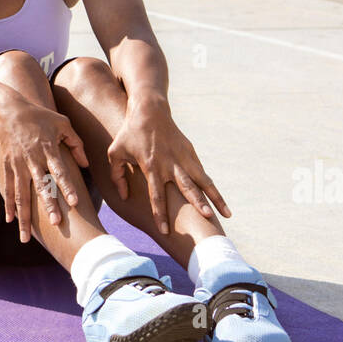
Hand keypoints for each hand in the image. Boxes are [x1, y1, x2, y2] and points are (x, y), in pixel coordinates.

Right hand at [0, 96, 88, 242]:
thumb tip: (86, 164)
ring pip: (21, 195)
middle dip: (48, 206)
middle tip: (56, 223)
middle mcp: (32, 159)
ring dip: (25, 216)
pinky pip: (8, 189)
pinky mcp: (8, 166)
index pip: (60, 171)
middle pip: (41, 186)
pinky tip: (11, 221)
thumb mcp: (62, 123)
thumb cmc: (40, 116)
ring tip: (26, 236)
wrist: (8, 110)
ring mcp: (18, 164)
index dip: (67, 186)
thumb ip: (76, 143)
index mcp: (48, 149)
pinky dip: (9, 205)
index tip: (75, 202)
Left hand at [106, 99, 230, 234]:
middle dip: (197, 203)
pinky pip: (202, 173)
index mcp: (151, 166)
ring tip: (227, 215)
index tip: (165, 231)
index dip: (160, 213)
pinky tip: (220, 202)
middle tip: (207, 218)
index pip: (156, 195)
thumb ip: (117, 176)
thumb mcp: (115, 153)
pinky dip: (211, 187)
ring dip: (215, 197)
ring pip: (202, 180)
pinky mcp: (190, 152)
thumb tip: (124, 196)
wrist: (150, 110)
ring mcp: (183, 157)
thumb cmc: (129, 134)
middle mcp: (170, 163)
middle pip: (186, 187)